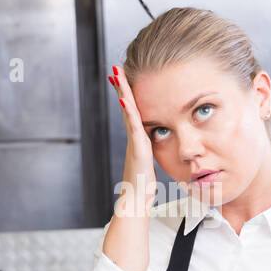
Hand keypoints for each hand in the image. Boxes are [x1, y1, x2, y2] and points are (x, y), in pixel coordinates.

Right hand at [109, 64, 156, 215]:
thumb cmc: (143, 186)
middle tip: (115, 69)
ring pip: (127, 112)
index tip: (124, 79)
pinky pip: (133, 127)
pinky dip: (128, 112)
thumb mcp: (149, 163)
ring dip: (122, 93)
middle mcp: (134, 138)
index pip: (133, 112)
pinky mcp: (138, 149)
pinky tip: (124, 100)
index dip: (129, 94)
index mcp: (138, 139)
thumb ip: (150, 152)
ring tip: (117, 76)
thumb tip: (155, 146)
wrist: (136, 201)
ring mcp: (134, 142)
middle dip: (121, 87)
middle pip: (126, 106)